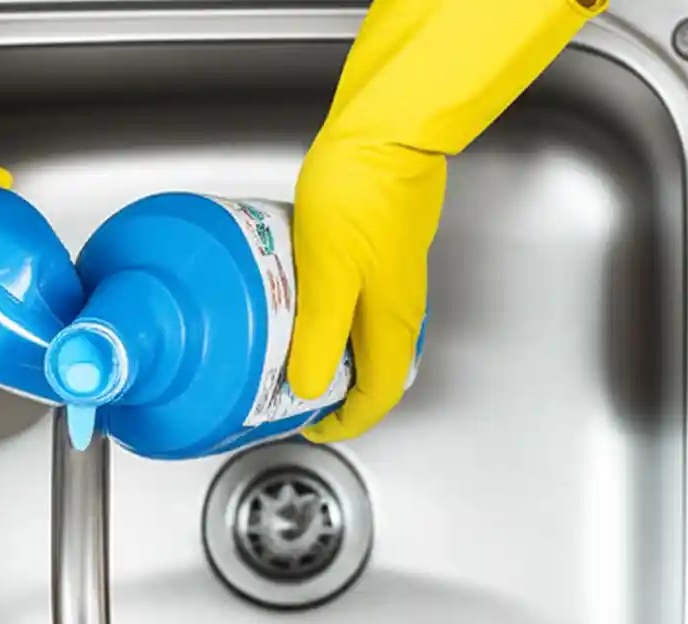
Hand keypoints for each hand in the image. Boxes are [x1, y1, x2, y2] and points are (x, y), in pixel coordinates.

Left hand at [286, 0, 603, 441]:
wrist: (388, 131)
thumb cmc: (361, 193)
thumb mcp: (329, 272)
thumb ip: (318, 334)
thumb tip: (306, 387)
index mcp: (391, 321)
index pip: (378, 395)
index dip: (345, 422)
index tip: (311, 428)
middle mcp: (399, 306)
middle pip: (373, 372)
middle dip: (336, 395)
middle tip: (293, 397)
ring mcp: (391, 278)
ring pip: (364, 339)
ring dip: (330, 357)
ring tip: (288, 353)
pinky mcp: (379, 251)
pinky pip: (356, 305)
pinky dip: (328, 320)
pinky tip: (298, 302)